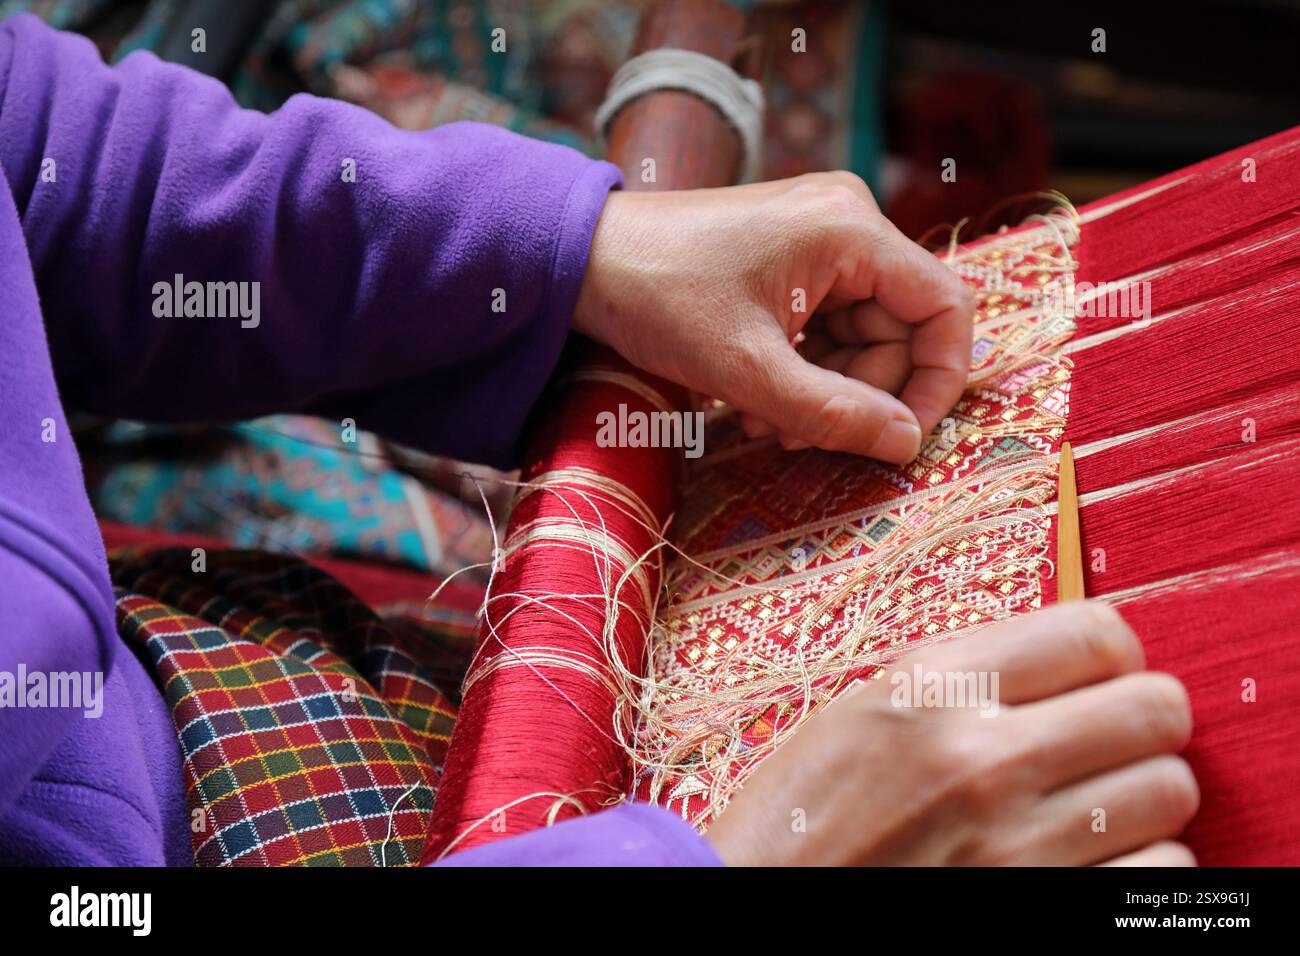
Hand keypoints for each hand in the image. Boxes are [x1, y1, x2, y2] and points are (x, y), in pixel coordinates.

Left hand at [572, 172, 973, 462]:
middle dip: (856, 394)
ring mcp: (818, 239)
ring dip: (821, 391)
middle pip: (899, 330)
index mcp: (851, 230)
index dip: (939, 379)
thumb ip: (834, 413)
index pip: (945, 307)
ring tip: (761, 420)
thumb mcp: (749, 372)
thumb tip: (907, 443)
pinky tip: (752, 400)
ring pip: (860, 336)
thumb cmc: (658, 300)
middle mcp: (846, 223)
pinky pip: (826, 327)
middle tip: (799, 435)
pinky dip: (800, 371)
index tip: (904, 435)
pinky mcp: (791, 259)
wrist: (582, 260)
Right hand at [704, 602, 1199, 865]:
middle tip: (1100, 746)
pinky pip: (1161, 875)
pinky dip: (1132, 871)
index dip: (1112, 656)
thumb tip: (1075, 657)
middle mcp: (981, 761)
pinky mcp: (1046, 915)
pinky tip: (1081, 867)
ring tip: (1080, 814)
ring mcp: (1018, 849)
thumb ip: (964, 677)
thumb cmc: (801, 821)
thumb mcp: (861, 714)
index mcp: (928, 689)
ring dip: (1136, 803)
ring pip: (1169, 793)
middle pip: (1157, 709)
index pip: (1098, 631)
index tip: (1096, 679)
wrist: (752, 902)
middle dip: (1139, 725)